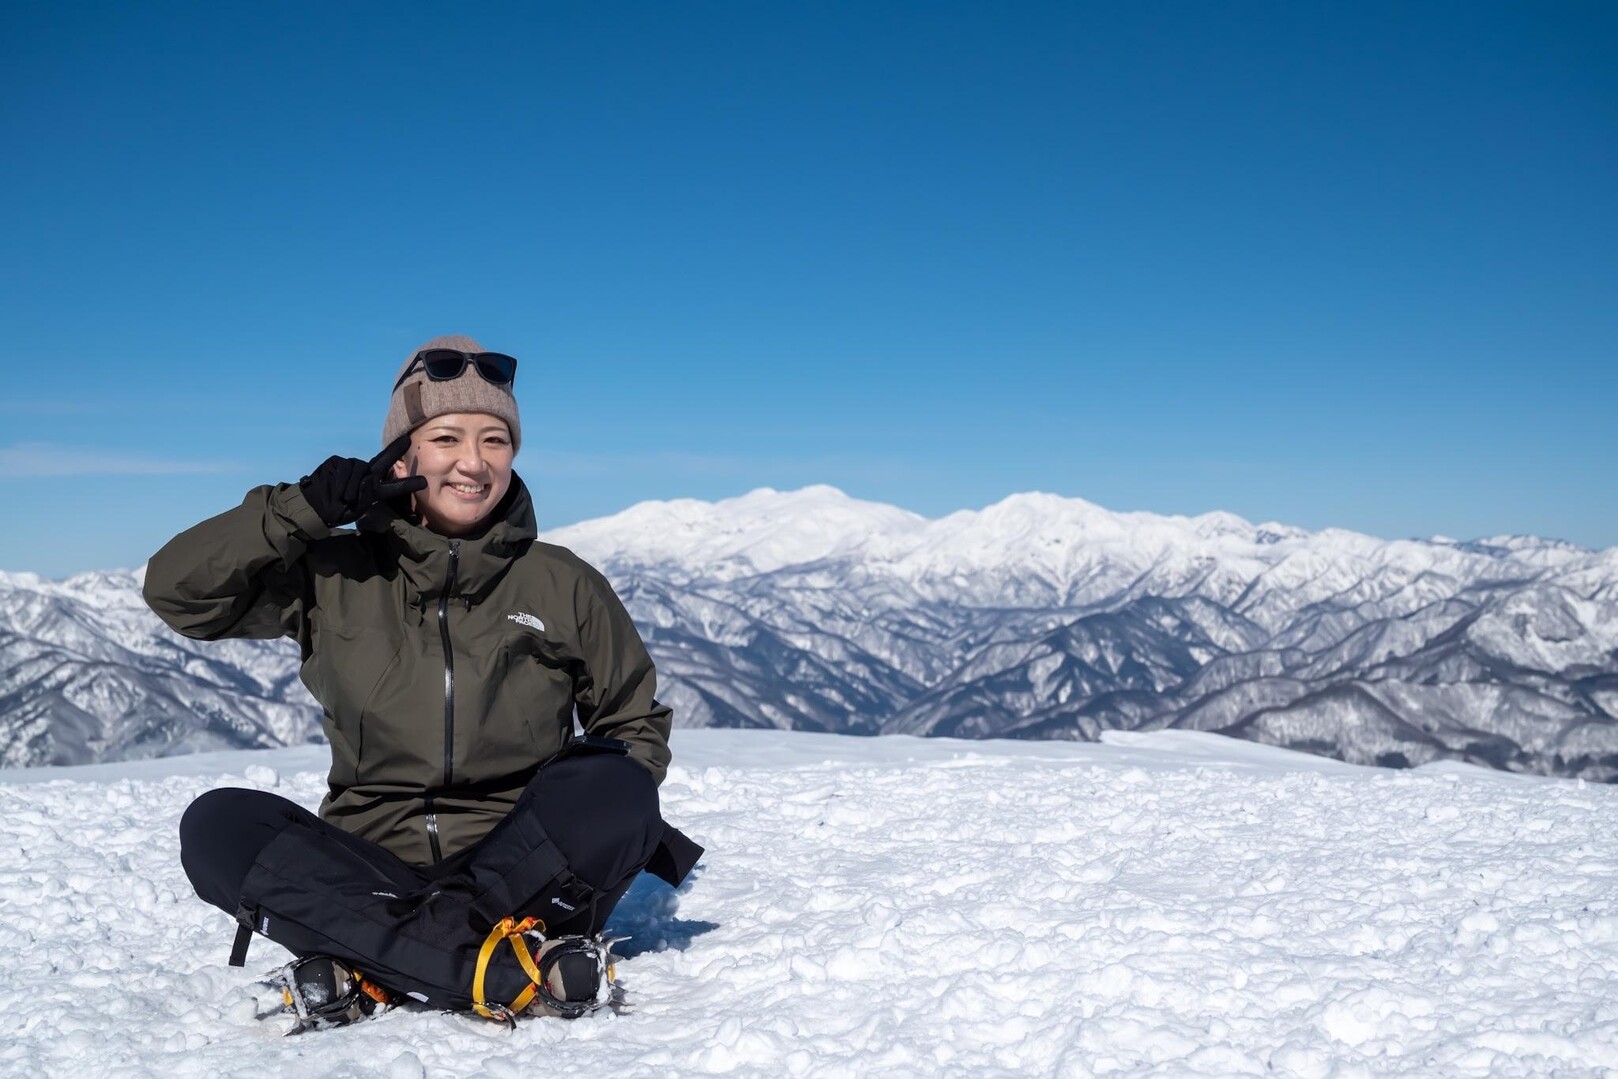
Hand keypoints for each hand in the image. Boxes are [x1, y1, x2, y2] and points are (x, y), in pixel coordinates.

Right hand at [299, 433, 427, 527]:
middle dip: (395, 450)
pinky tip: (337, 487)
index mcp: (374, 489)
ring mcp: (351, 466)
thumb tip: (369, 481)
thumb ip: (366, 495)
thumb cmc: (338, 509)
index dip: (407, 483)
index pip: (394, 486)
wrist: (315, 506)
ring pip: (360, 468)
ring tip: (345, 497)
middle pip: (383, 460)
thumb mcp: (357, 508)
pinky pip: (345, 468)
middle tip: (407, 440)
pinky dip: (342, 479)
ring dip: (354, 484)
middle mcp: (366, 475)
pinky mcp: (338, 462)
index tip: (424, 482)